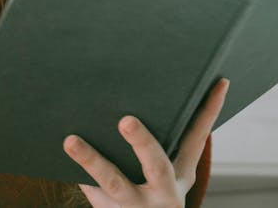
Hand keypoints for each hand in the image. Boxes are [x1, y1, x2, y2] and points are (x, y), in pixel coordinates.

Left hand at [63, 78, 229, 207]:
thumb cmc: (150, 195)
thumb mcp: (166, 179)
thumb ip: (157, 146)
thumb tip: (134, 95)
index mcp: (180, 176)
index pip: (198, 139)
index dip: (210, 111)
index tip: (219, 81)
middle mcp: (163, 194)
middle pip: (156, 166)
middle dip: (142, 143)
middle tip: (126, 120)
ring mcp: (134, 206)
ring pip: (113, 182)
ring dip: (92, 160)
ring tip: (70, 140)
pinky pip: (89, 190)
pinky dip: (74, 171)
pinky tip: (57, 153)